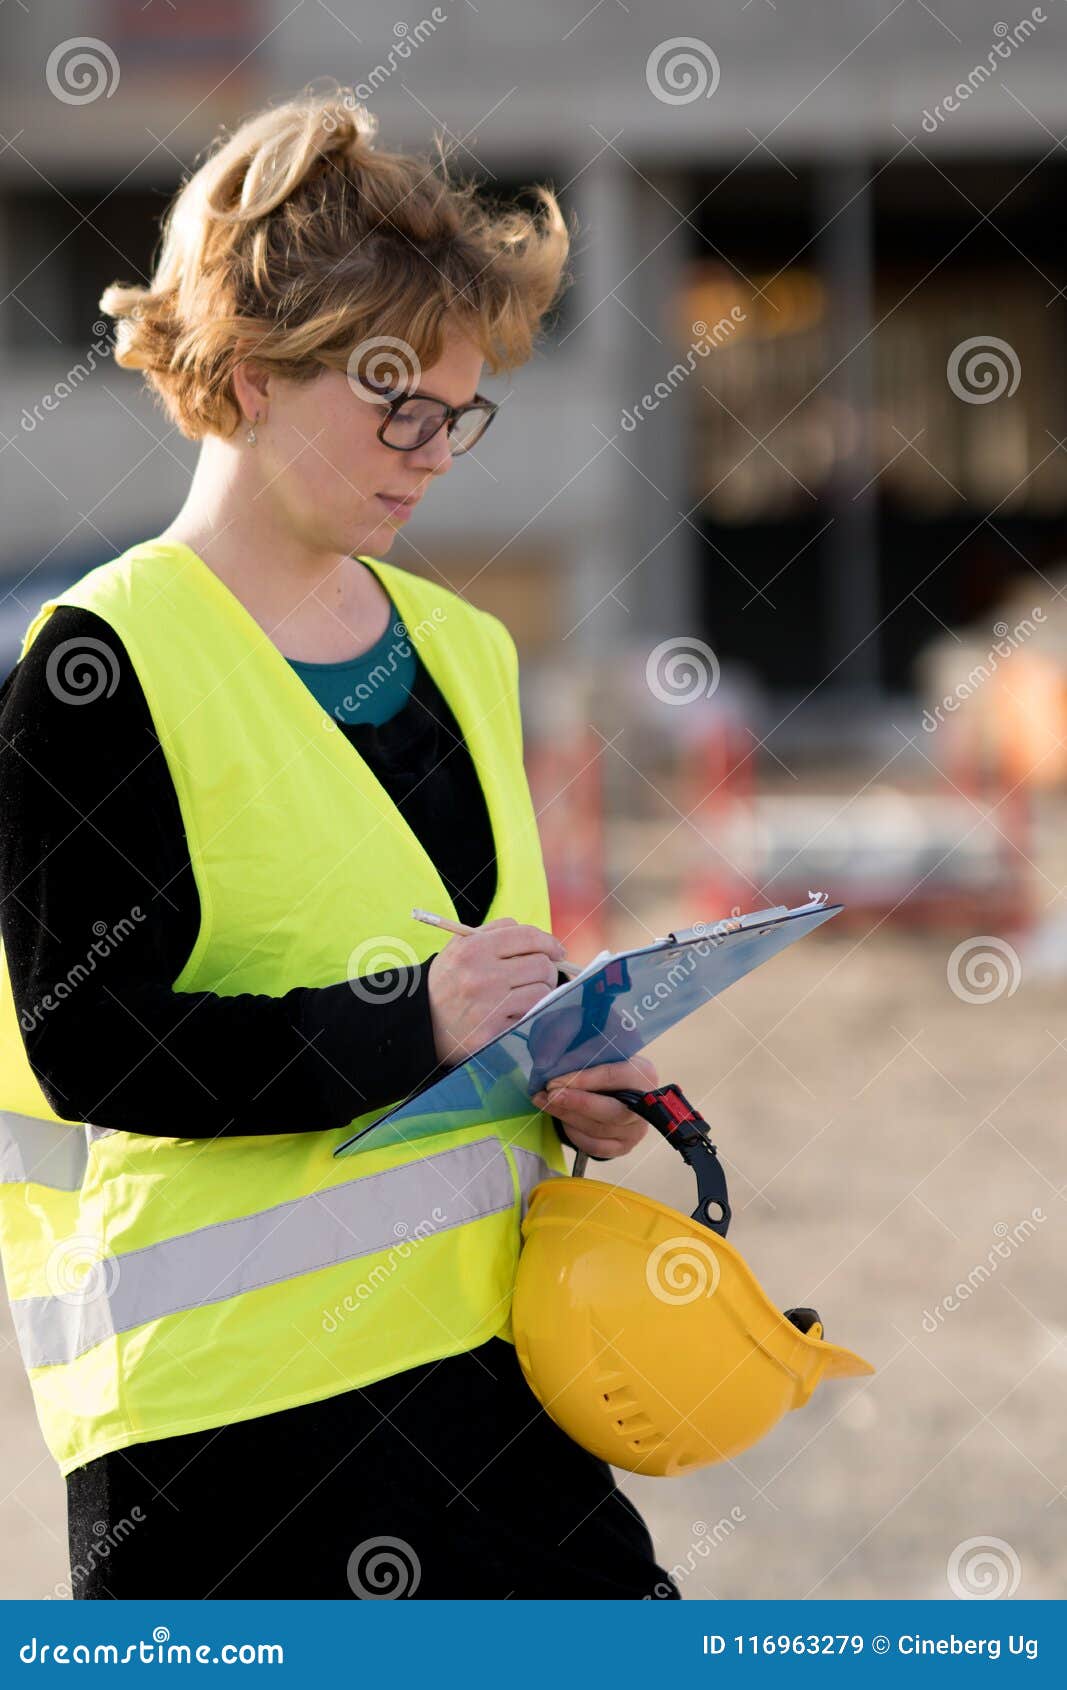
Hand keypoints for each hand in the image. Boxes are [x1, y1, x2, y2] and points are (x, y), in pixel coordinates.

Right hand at [427, 917, 567, 1065]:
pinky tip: (516, 1011)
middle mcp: (481, 975)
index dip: (549, 942)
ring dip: (542, 991)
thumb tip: (540, 938)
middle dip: (548, 969)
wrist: (420, 1021)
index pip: (528, 936)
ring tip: (529, 992)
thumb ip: (496, 932)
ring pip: (541, 991)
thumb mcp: (459, 947)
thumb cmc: (448, 980)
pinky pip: (528, 1016)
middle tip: (543, 974)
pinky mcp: (491, 1032)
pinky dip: (528, 1012)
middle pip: (541, 964)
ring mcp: (487, 1006)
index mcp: (473, 948)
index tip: (557, 951)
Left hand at [532, 1055, 657, 1159]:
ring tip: (545, 1103)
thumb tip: (554, 1062)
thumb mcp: (605, 1056)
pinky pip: (595, 1146)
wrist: (624, 1091)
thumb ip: (588, 1058)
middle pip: (609, 1110)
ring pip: (597, 1129)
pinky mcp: (624, 1146)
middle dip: (575, 1103)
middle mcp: (645, 1106)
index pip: (612, 1077)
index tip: (555, 1081)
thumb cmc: (609, 1069)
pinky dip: (574, 1134)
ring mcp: (636, 1130)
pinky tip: (561, 1120)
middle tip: (549, 1095)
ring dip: (567, 1116)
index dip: (582, 1080)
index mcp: (643, 1074)